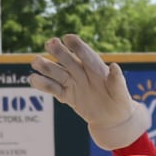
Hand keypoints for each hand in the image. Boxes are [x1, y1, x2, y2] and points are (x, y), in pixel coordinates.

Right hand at [29, 35, 150, 150]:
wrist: (112, 117)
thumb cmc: (120, 102)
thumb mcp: (122, 93)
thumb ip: (117, 81)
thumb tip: (115, 66)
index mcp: (97, 69)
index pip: (86, 55)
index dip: (78, 46)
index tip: (68, 37)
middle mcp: (83, 73)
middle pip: (69, 60)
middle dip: (60, 52)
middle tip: (50, 43)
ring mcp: (74, 83)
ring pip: (58, 73)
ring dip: (47, 67)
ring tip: (35, 61)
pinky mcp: (67, 95)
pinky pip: (54, 89)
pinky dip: (44, 85)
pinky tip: (33, 79)